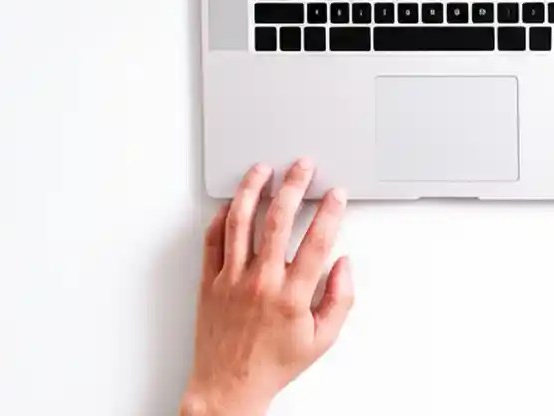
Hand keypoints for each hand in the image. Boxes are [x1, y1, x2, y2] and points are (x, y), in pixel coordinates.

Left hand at [181, 160, 353, 415]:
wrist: (229, 386)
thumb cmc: (273, 364)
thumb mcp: (322, 339)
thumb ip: (340, 299)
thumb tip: (343, 265)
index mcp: (292, 296)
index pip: (316, 241)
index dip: (330, 212)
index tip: (337, 195)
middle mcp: (260, 282)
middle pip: (277, 220)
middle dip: (294, 186)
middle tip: (302, 167)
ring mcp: (231, 280)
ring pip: (240, 221)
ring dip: (253, 190)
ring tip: (262, 171)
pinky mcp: (209, 282)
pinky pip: (213, 240)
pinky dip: (222, 217)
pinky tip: (233, 203)